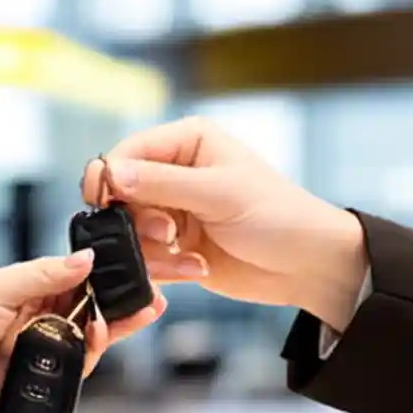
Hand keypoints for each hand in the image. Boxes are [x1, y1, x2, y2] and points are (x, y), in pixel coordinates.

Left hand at [0, 250, 166, 412]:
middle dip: (126, 300)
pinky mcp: (46, 378)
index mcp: (32, 287)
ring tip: (141, 310)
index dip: (108, 272)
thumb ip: (46, 275)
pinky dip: (93, 350)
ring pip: (94, 335)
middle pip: (96, 305)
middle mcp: (44, 316)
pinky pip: (80, 364)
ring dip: (117, 324)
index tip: (138, 265)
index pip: (80, 275)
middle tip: (156, 293)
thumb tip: (86, 259)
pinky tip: (99, 335)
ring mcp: (47, 347)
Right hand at [82, 116, 366, 331]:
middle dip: (138, 220)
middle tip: (167, 234)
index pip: (128, 151)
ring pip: (130, 231)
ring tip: (189, 256)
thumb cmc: (278, 216)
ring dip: (153, 250)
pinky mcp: (177, 248)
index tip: (104, 202)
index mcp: (188, 143)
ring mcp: (174, 212)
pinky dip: (165, 268)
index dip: (110, 176)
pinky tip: (198, 268)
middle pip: (122, 194)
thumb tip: (110, 172)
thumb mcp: (219, 193)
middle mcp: (176, 174)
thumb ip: (161, 183)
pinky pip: (147, 258)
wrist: (308, 265)